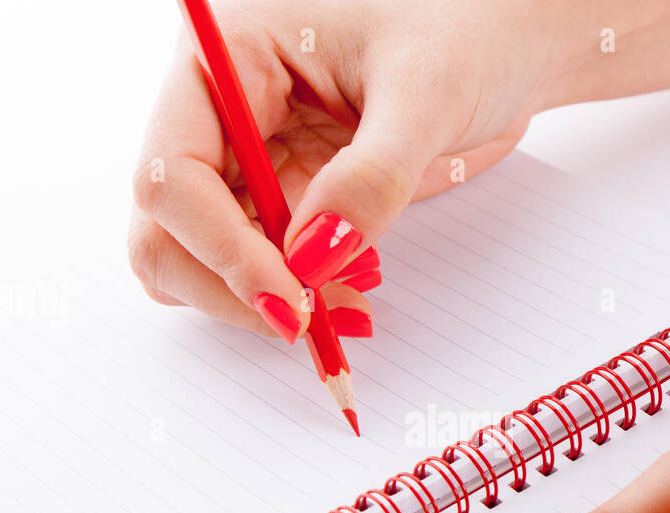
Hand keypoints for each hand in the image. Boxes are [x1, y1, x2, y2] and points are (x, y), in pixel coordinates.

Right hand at [128, 0, 556, 339]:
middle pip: (166, 229)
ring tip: (347, 304)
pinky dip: (288, 298)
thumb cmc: (464, 32)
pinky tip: (348, 290)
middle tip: (310, 322)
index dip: (222, 250)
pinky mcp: (279, 200)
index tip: (290, 301)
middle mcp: (216, 109)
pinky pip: (251, 269)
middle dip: (232, 288)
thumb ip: (371, 177)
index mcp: (226, 54)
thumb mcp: (427, 94)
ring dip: (260, 302)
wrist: (502, 46)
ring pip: (197, 260)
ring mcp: (245, 160)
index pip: (173, 173)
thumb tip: (309, 261)